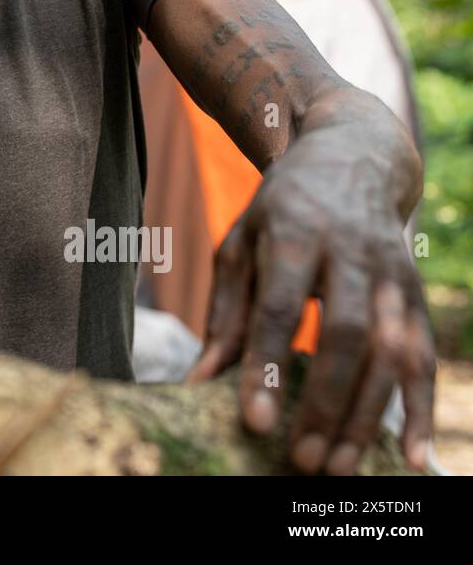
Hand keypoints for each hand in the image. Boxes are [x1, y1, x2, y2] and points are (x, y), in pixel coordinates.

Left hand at [187, 125, 435, 474]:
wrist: (354, 158)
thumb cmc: (282, 210)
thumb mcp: (241, 243)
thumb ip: (225, 313)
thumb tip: (200, 381)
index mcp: (294, 231)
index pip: (281, 306)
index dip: (267, 364)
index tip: (255, 420)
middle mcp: (350, 251)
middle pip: (344, 334)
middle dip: (324, 401)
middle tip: (302, 458)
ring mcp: (392, 273)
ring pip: (389, 351)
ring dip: (366, 416)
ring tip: (337, 467)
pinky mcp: (416, 292)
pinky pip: (424, 356)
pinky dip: (420, 408)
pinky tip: (412, 456)